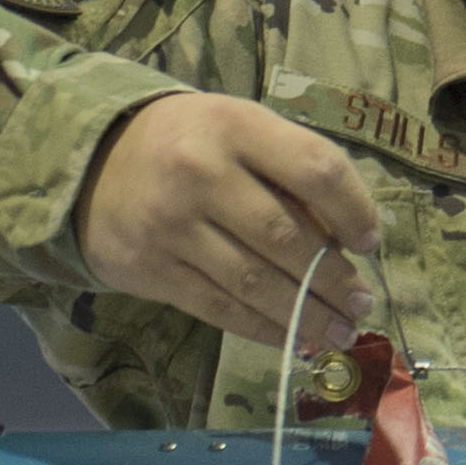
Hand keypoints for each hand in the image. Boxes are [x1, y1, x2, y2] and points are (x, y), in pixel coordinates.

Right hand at [77, 94, 377, 351]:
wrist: (94, 161)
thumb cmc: (192, 144)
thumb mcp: (240, 130)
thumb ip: (291, 170)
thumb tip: (348, 240)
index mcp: (235, 126)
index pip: (314, 169)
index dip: (354, 210)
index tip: (370, 242)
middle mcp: (200, 173)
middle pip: (285, 236)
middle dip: (333, 279)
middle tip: (362, 304)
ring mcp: (171, 225)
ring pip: (254, 282)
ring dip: (305, 315)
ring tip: (339, 332)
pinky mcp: (151, 269)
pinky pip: (219, 309)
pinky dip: (262, 329)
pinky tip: (292, 338)